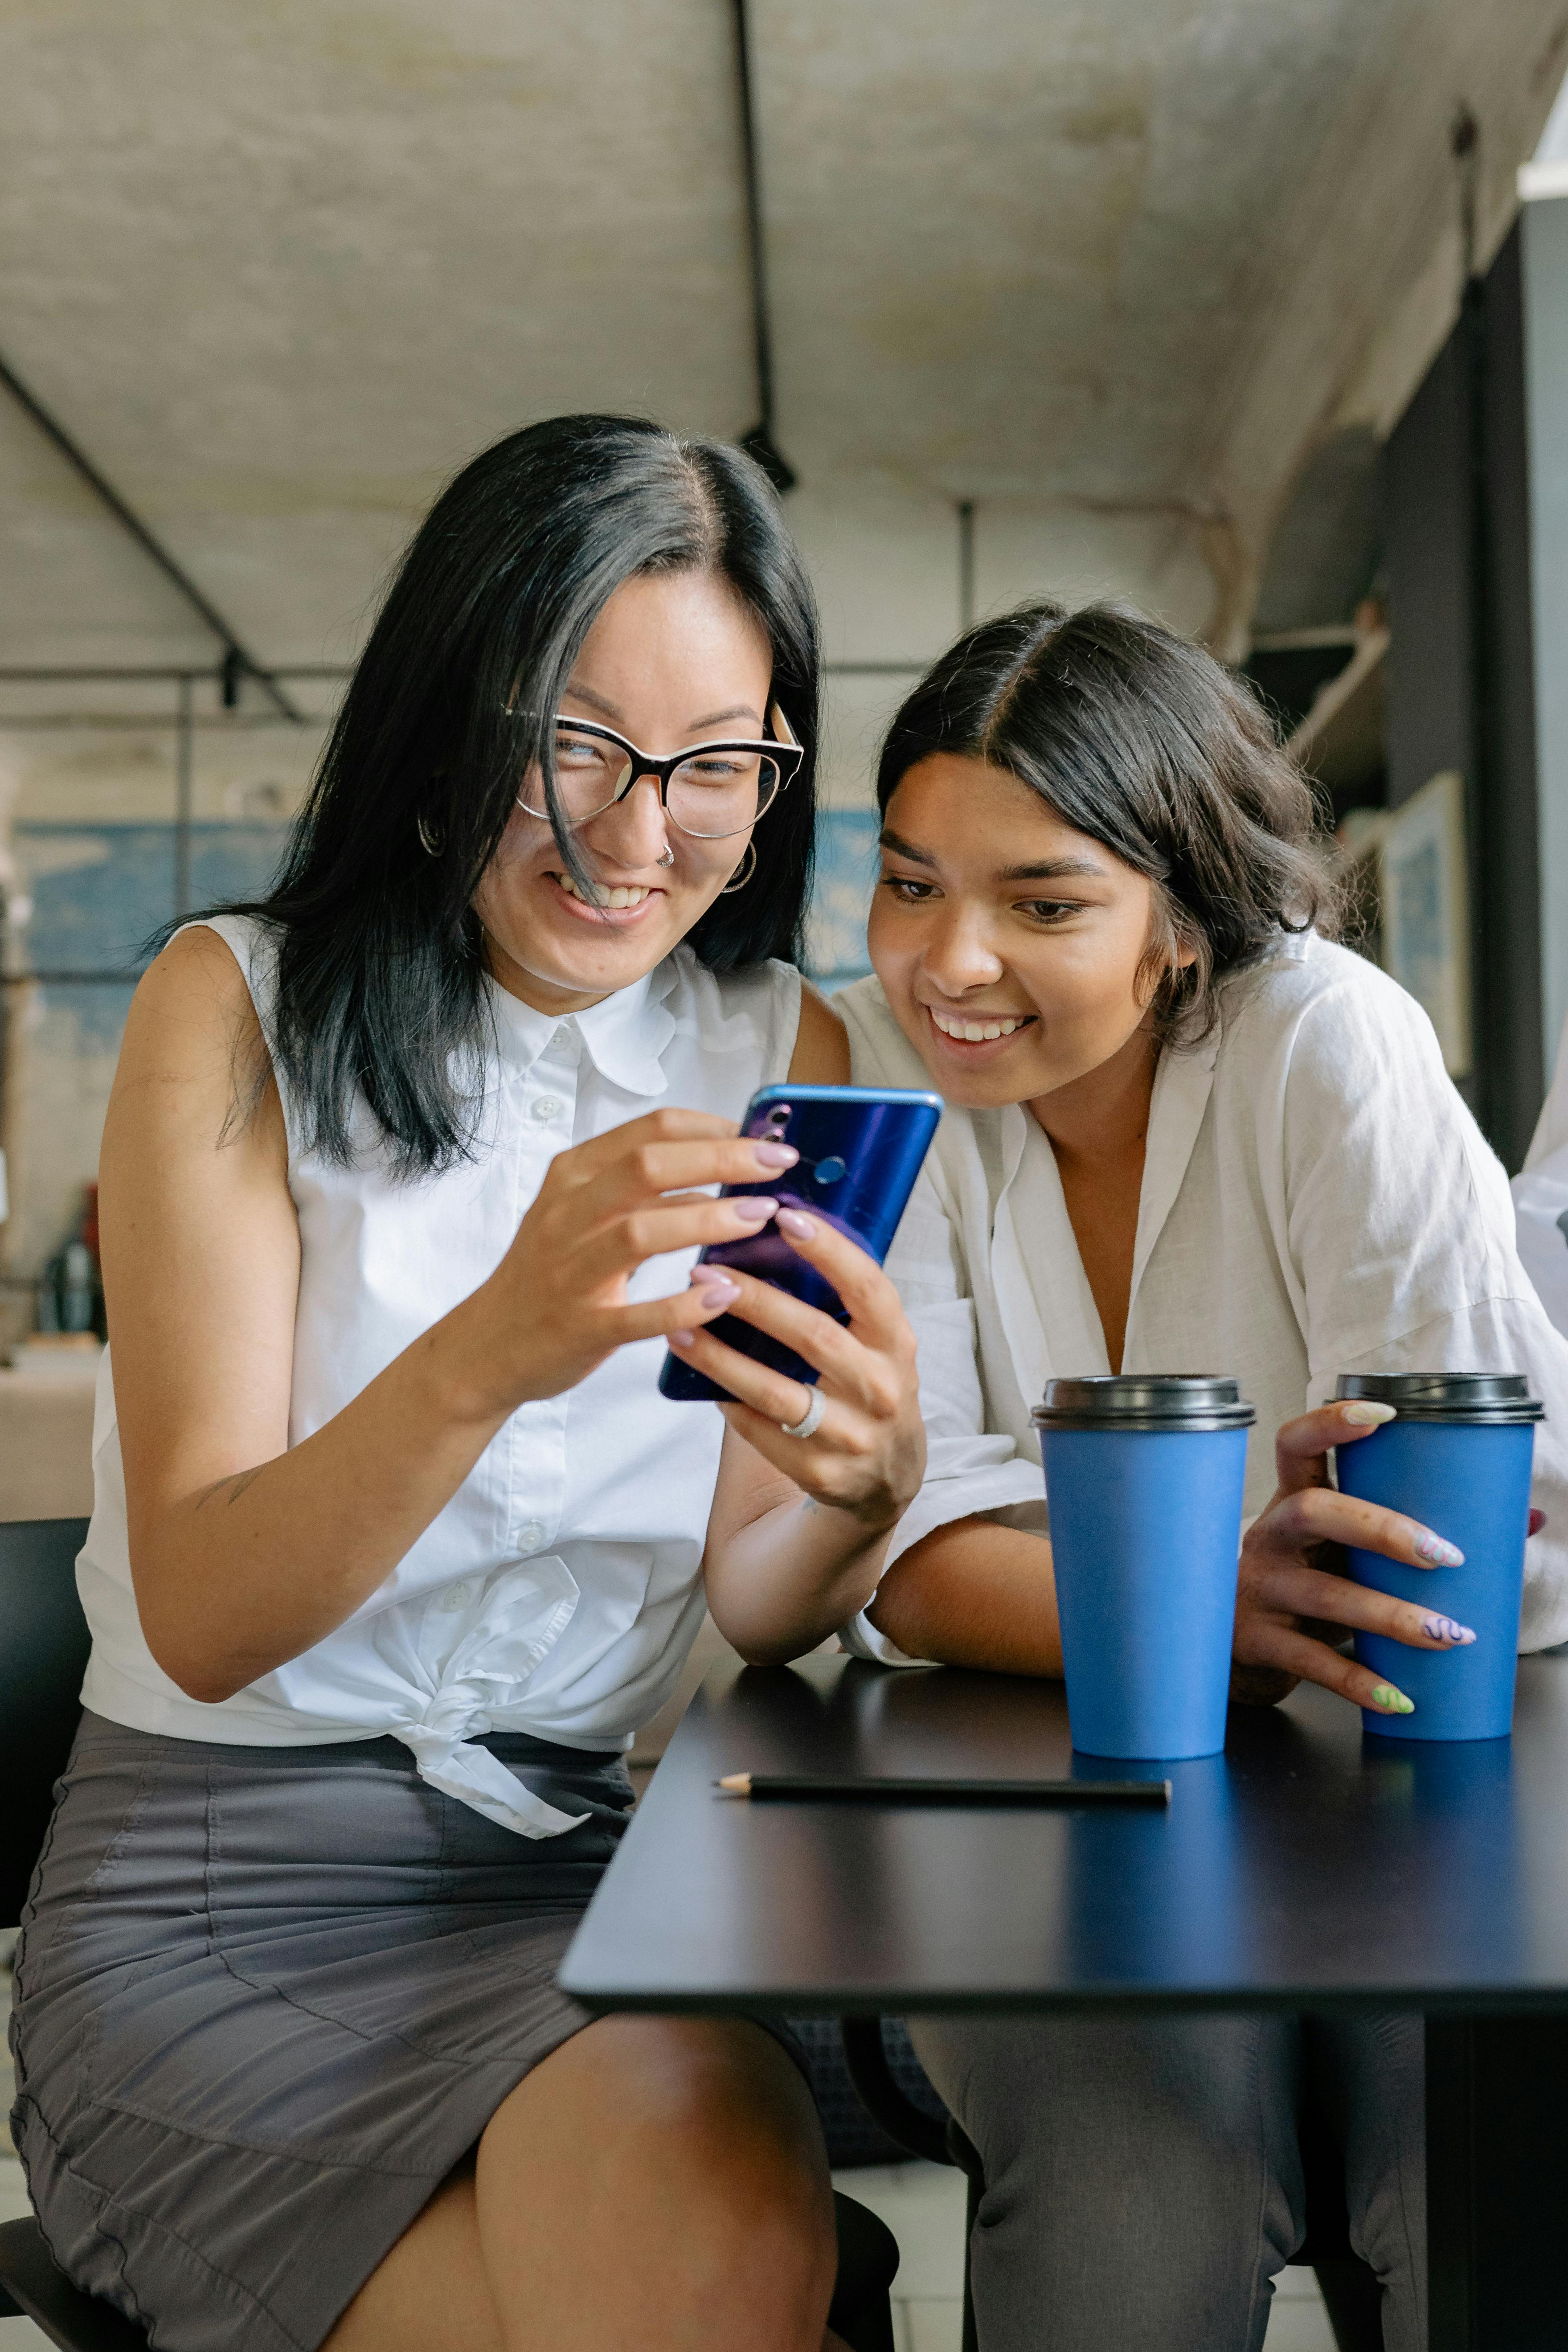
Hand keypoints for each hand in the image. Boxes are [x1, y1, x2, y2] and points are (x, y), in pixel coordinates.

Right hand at [470, 1110, 804, 1411]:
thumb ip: (641, 1189)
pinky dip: (682, 1304)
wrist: (487, 1345)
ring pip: (640, 1232)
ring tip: (760, 1217)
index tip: (763, 1135)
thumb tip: (722, 1169)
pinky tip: (722, 1295)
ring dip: (707, 1220)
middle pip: (648, 1167)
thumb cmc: (548, 1273)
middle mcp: (568, 1215)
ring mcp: (570, 1272)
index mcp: (573, 1176)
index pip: (650, 1131)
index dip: (714, 1127)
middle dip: (722, 1159)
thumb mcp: (583, 1214)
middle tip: (778, 1163)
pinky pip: (635, 1315)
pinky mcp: (578, 1326)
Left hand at [664, 1207, 924, 1528]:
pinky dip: (724, 1399)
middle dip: (753, 1300)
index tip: (784, 1215)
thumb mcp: (879, 1344)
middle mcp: (880, 1389)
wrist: (889, 1478)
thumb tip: (773, 1232)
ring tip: (678, 1327)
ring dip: (720, 1357)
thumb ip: (843, 1301)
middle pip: (813, 1335)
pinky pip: (758, 1429)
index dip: (830, 1250)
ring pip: (775, 1391)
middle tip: (704, 1272)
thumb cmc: (871, 1388)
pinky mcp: (817, 1470)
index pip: (867, 1288)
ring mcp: (850, 1434)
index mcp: (896, 1344)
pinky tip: (696, 1373)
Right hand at [1232, 1401, 1474, 1717]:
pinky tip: (1400, 1697)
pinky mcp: (1260, 1641)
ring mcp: (1262, 1590)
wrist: (1230, 1642)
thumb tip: (1526, 1520)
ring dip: (1389, 1615)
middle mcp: (1271, 1538)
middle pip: (1313, 1511)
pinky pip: (1312, 1662)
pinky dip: (1359, 1682)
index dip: (1332, 1423)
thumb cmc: (1306, 1581)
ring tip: (1447, 1633)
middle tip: (1442, 1554)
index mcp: (1291, 1502)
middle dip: (1382, 1529)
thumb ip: (1420, 1533)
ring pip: (1323, 1595)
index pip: (1296, 1445)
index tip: (1385, 1414)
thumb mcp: (1344, 1550)